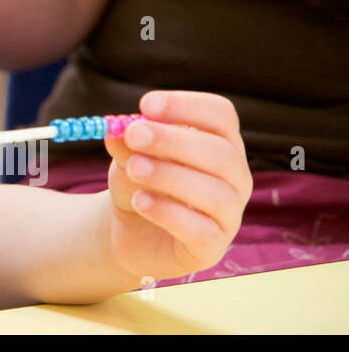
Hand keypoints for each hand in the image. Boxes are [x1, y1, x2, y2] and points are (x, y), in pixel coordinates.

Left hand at [103, 91, 252, 284]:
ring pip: (214, 193)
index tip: (146, 104)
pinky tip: (141, 202)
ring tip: (133, 169)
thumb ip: (125, 143)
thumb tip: (116, 129)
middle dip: (173, 140)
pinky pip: (201, 230)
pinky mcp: (212, 247)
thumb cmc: (139, 181)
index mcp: (220, 142)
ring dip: (169, 176)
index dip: (187, 106)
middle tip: (134, 135)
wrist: (130, 229)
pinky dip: (168, 212)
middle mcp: (235, 177)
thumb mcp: (128, 156)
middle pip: (221, 153)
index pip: (221, 115)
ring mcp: (229, 214)